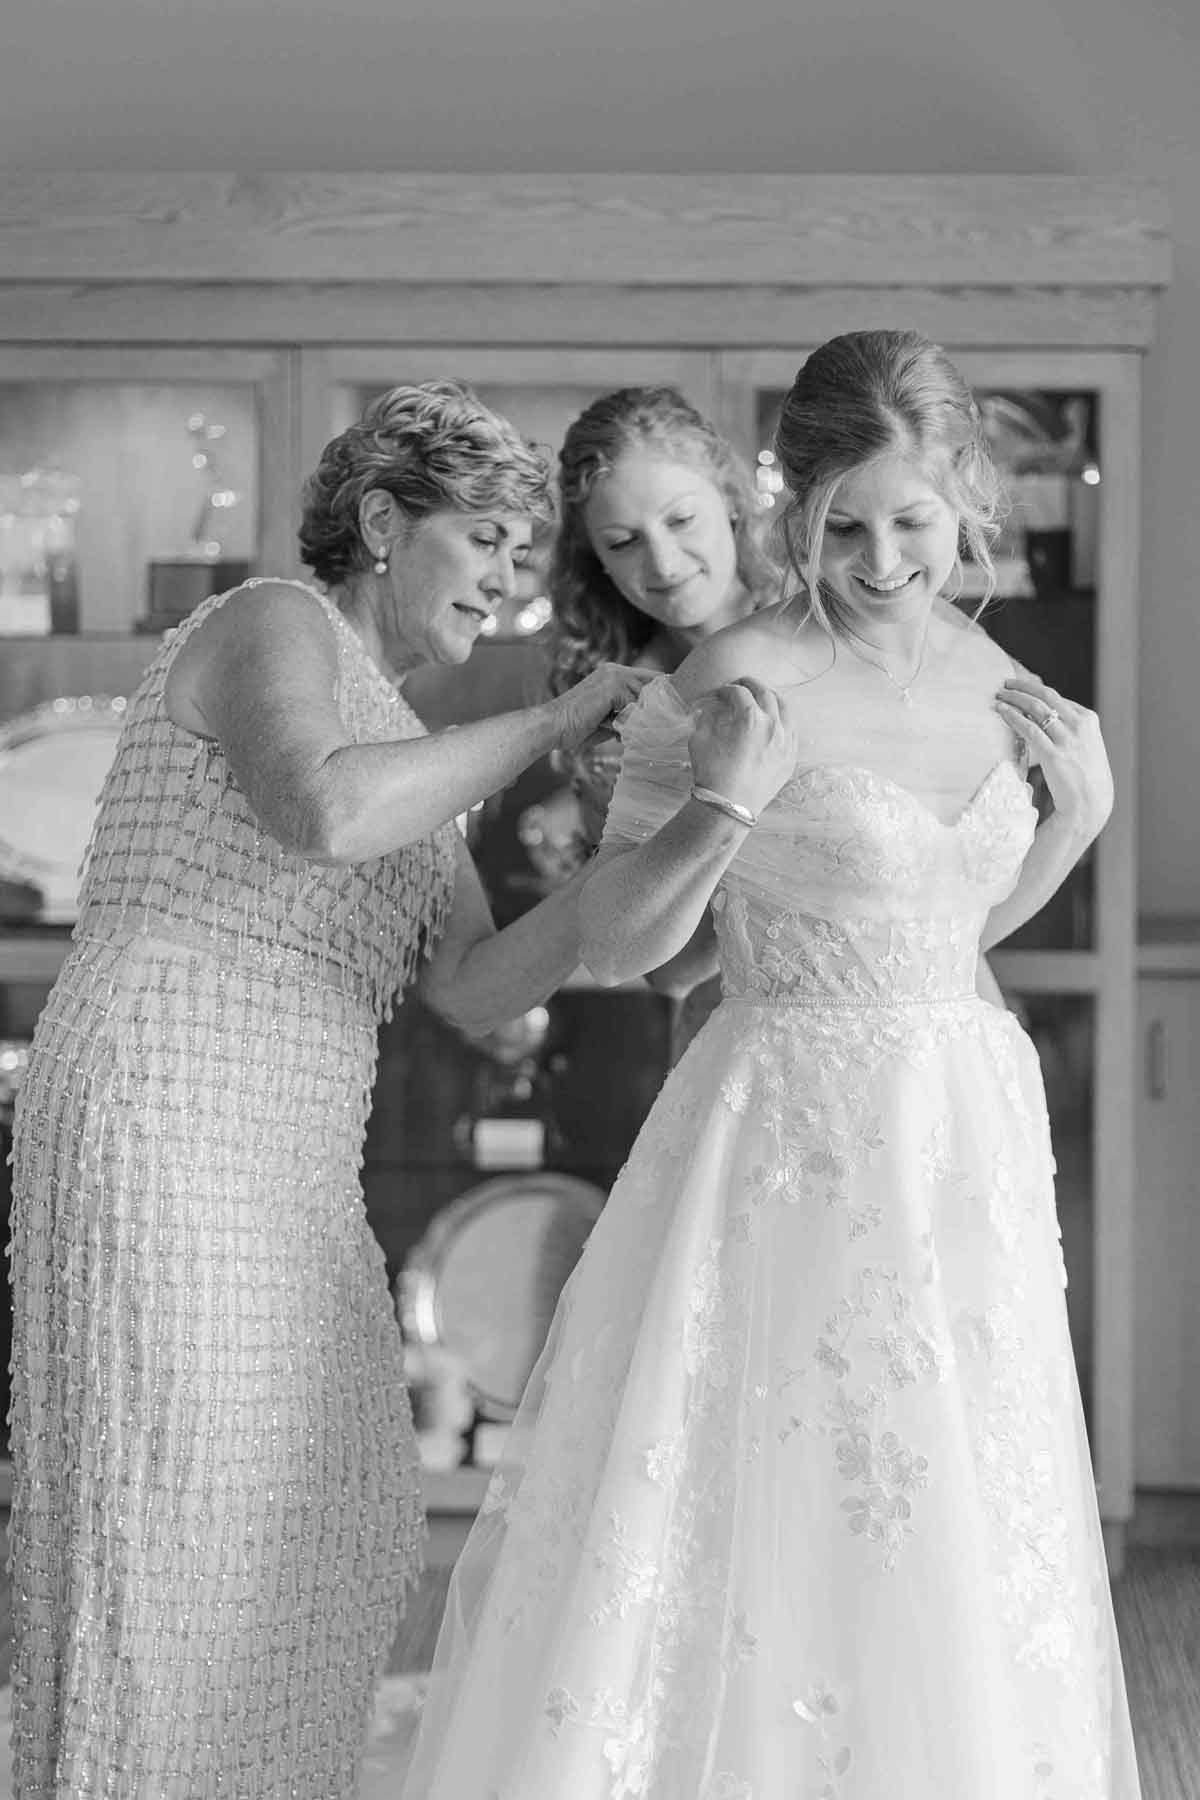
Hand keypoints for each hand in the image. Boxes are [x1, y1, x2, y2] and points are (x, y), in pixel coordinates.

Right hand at [550, 664, 654, 753]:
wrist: (553, 726)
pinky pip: (635, 706)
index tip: (668, 709)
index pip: (649, 678)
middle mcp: (615, 670)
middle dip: (651, 710)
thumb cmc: (577, 727)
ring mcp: (614, 676)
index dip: (661, 694)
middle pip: (653, 688)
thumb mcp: (610, 718)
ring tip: (617, 728)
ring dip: (637, 717)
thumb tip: (651, 722)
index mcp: (613, 674)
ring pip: (645, 699)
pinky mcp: (613, 686)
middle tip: (636, 726)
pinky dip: (628, 721)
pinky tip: (611, 727)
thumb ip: (629, 714)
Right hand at [687, 678, 796, 817]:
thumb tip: (710, 710)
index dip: (725, 690)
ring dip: (772, 698)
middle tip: (740, 686)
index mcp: (750, 719)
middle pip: (765, 693)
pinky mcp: (790, 757)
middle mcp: (773, 726)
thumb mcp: (699, 740)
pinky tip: (775, 721)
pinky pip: (792, 730)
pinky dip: (783, 719)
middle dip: (750, 685)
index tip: (718, 695)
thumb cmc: (712, 774)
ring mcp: (785, 742)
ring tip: (762, 698)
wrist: (730, 807)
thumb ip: (706, 719)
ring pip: (785, 708)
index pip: (738, 693)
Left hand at [995, 674, 1113, 841]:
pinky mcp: (1053, 755)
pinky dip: (1012, 716)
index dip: (1035, 689)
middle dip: (1023, 687)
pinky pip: (1028, 728)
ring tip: (999, 695)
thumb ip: (1069, 730)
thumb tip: (1043, 718)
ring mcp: (1067, 740)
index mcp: (1089, 719)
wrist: (1089, 804)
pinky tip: (1000, 711)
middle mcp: (1080, 725)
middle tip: (1005, 683)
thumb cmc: (1084, 777)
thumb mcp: (1085, 746)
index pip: (1057, 697)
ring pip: (1036, 708)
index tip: (1019, 687)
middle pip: (1046, 696)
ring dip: (1014, 698)